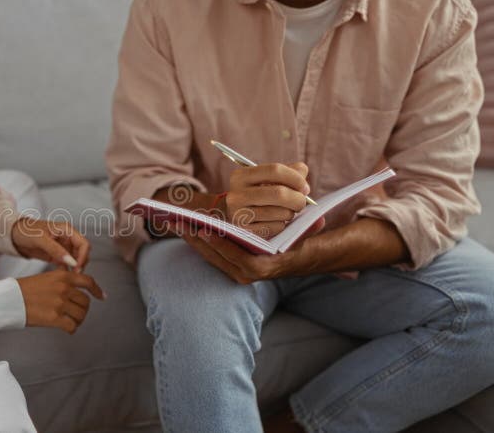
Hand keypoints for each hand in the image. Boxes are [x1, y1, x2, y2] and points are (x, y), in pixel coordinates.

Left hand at [12, 218, 89, 271]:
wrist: (14, 235)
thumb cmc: (26, 230)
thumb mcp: (41, 239)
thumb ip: (56, 250)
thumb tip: (69, 260)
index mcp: (67, 230)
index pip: (84, 244)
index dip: (83, 256)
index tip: (77, 267)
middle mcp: (67, 238)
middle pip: (82, 253)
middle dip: (80, 264)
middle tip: (73, 274)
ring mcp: (63, 247)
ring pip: (76, 260)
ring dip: (74, 268)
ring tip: (67, 276)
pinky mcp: (57, 255)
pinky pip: (67, 264)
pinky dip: (66, 270)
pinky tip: (61, 275)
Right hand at [17, 270, 104, 333]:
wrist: (8, 299)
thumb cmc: (24, 290)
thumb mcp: (46, 277)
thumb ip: (63, 281)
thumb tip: (77, 287)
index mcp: (63, 276)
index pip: (88, 282)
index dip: (97, 291)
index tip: (102, 297)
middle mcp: (64, 288)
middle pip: (85, 302)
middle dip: (83, 309)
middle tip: (77, 314)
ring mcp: (59, 303)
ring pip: (80, 315)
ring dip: (77, 320)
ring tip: (70, 321)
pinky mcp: (54, 318)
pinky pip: (72, 326)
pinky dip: (71, 329)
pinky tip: (66, 329)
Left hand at [180, 218, 324, 283]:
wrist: (300, 256)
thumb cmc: (301, 238)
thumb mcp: (307, 231)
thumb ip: (311, 226)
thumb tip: (318, 219)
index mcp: (266, 266)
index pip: (238, 259)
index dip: (220, 245)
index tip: (204, 230)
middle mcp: (249, 274)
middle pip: (216, 258)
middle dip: (196, 240)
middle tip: (179, 223)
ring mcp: (237, 272)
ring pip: (209, 257)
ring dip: (192, 240)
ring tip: (176, 223)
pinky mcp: (229, 267)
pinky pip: (210, 255)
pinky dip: (197, 242)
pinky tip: (185, 227)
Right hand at [223, 163, 311, 238]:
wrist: (238, 216)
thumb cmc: (260, 194)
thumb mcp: (270, 180)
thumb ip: (291, 173)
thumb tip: (305, 182)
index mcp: (241, 176)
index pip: (275, 170)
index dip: (295, 178)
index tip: (304, 187)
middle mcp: (236, 195)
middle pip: (279, 193)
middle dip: (298, 199)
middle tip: (302, 202)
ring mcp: (238, 215)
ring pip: (280, 212)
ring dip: (290, 213)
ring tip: (286, 212)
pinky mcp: (245, 232)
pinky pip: (276, 227)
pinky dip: (282, 225)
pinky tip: (275, 222)